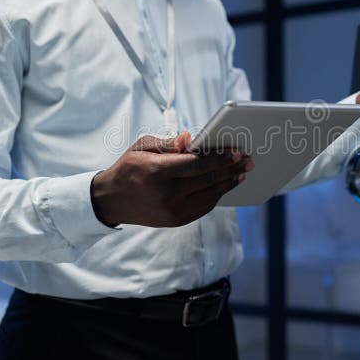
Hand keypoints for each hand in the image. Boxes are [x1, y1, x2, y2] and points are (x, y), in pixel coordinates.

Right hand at [91, 132, 253, 227]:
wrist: (112, 201)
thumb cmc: (129, 168)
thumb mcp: (142, 147)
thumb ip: (168, 143)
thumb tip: (191, 139)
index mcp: (158, 172)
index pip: (197, 165)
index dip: (220, 158)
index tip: (236, 151)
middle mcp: (168, 194)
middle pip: (209, 180)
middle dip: (231, 169)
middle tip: (248, 160)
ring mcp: (173, 210)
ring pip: (210, 195)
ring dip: (228, 183)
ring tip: (242, 172)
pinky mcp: (176, 220)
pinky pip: (204, 207)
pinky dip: (217, 195)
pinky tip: (225, 184)